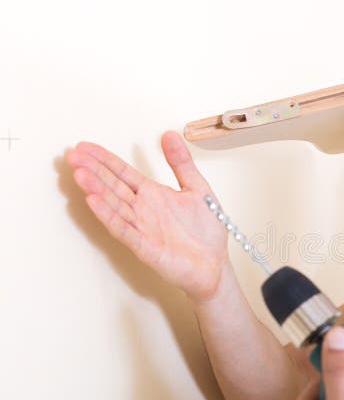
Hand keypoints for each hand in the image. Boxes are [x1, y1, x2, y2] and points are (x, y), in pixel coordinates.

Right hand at [66, 131, 227, 301]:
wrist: (215, 264)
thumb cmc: (205, 233)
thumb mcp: (198, 189)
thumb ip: (182, 163)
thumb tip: (170, 135)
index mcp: (154, 195)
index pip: (123, 173)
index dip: (105, 160)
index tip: (84, 147)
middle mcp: (143, 210)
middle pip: (113, 187)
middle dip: (93, 171)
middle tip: (72, 156)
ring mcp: (142, 229)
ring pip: (114, 206)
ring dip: (97, 190)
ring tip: (80, 174)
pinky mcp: (146, 248)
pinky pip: (124, 230)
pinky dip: (110, 217)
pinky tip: (95, 202)